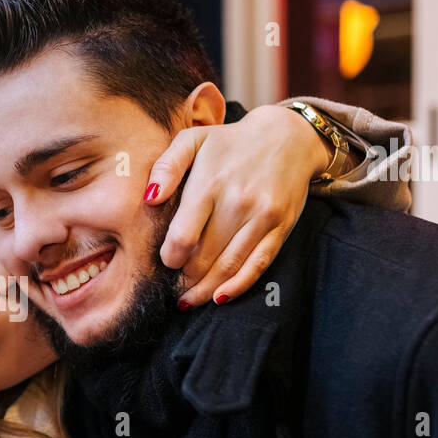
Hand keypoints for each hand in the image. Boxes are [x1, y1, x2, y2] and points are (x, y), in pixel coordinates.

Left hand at [143, 103, 332, 307]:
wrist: (288, 136)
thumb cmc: (230, 142)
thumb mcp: (192, 140)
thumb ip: (166, 167)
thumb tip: (149, 199)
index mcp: (210, 183)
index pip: (182, 237)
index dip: (169, 258)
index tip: (165, 261)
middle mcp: (238, 203)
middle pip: (204, 258)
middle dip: (184, 278)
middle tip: (173, 286)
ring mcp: (262, 217)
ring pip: (229, 267)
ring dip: (205, 290)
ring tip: (188, 301)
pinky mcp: (281, 228)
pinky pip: (258, 265)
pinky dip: (237, 286)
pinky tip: (219, 298)